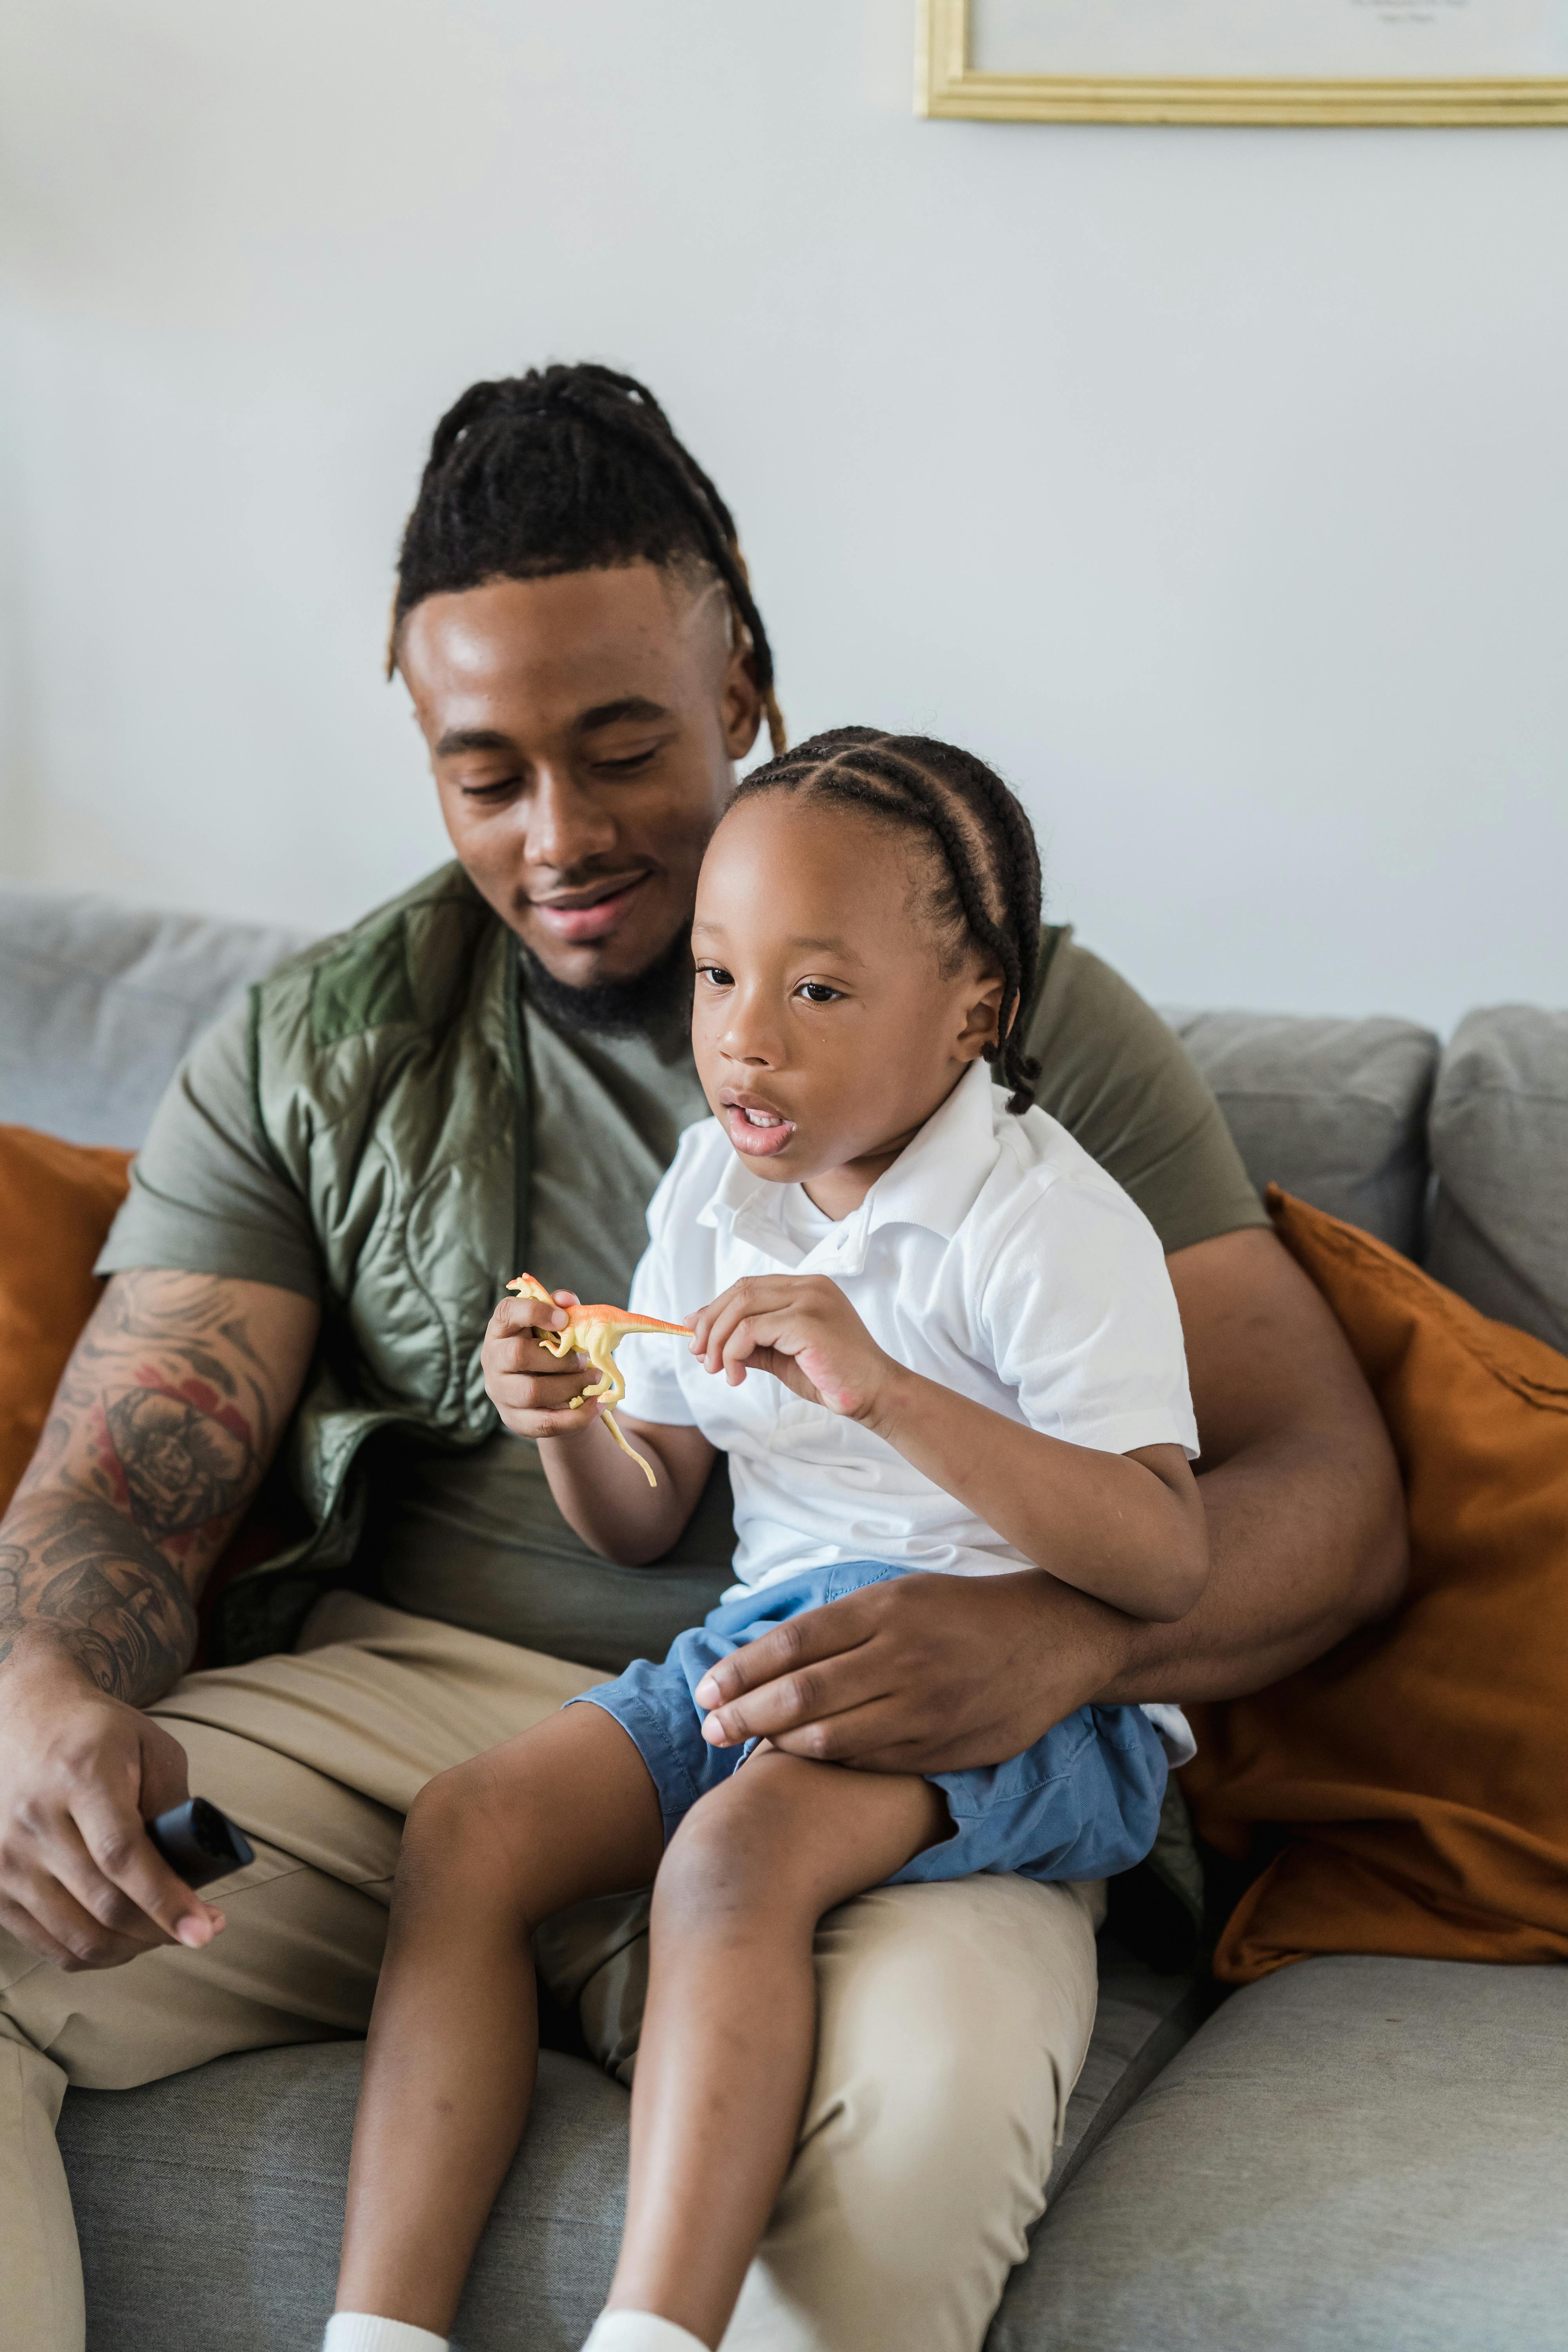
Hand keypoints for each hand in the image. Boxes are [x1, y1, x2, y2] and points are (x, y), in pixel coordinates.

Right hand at [0, 1642, 225, 1968]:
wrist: (24, 1719)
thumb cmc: (98, 1734)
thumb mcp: (152, 1747)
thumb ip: (175, 1805)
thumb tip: (193, 1873)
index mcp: (81, 1777)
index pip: (123, 1856)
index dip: (166, 1901)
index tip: (203, 1930)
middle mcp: (36, 1821)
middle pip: (103, 1904)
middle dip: (160, 1930)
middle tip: (198, 1928)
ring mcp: (8, 1859)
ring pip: (77, 1936)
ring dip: (130, 1949)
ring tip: (161, 1934)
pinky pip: (48, 1943)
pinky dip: (91, 1953)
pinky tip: (121, 1939)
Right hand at [482, 1289, 607, 1440]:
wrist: (547, 1391)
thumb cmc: (550, 1348)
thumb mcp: (555, 1326)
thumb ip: (562, 1309)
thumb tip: (566, 1299)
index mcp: (501, 1329)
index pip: (507, 1312)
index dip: (534, 1311)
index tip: (563, 1318)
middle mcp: (493, 1359)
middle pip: (518, 1355)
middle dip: (559, 1357)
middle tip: (585, 1359)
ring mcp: (500, 1392)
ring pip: (531, 1392)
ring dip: (570, 1386)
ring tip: (594, 1380)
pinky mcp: (514, 1420)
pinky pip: (544, 1423)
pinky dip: (576, 1416)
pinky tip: (597, 1405)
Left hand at [687, 1276, 892, 1420]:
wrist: (875, 1395)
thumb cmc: (833, 1377)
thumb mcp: (782, 1356)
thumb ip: (751, 1343)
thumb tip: (706, 1342)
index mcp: (806, 1287)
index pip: (748, 1287)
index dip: (715, 1308)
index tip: (694, 1333)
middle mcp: (809, 1286)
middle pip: (740, 1291)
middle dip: (710, 1323)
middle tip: (698, 1355)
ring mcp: (810, 1300)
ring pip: (741, 1307)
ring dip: (718, 1340)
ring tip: (717, 1369)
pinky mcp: (807, 1321)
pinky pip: (751, 1330)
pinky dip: (734, 1352)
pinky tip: (736, 1374)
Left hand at [693, 1568, 1140, 1771]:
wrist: (1055, 1637)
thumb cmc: (965, 1612)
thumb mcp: (903, 1595)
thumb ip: (842, 1625)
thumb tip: (768, 1655)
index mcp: (886, 1609)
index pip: (792, 1644)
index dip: (740, 1671)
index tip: (707, 1689)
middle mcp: (902, 1656)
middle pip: (801, 1694)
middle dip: (744, 1714)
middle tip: (709, 1728)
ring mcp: (924, 1706)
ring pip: (831, 1738)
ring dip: (779, 1745)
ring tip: (747, 1746)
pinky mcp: (943, 1745)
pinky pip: (870, 1762)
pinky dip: (828, 1763)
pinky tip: (804, 1760)